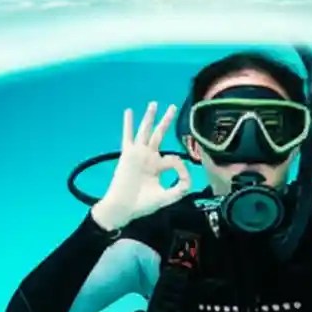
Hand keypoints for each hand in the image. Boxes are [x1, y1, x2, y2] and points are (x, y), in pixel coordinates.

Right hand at [91, 102, 191, 230]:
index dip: (183, 168)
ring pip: (145, 131)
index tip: (184, 180)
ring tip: (154, 103)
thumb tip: (188, 179)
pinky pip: (128, 136)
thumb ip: (179, 189)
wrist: (123, 207)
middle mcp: (149, 157)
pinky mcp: (128, 154)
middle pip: (159, 134)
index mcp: (158, 166)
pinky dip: (128, 124)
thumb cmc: (142, 204)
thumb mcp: (166, 197)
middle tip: (173, 107)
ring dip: (150, 117)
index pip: (174, 158)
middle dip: (166, 121)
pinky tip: (128, 112)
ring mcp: (138, 154)